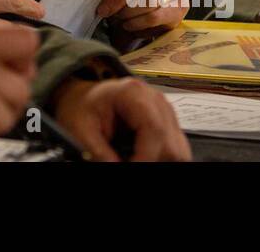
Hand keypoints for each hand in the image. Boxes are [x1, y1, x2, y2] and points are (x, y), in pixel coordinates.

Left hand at [51, 76, 190, 160]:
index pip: (154, 129)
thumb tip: (116, 166)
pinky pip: (175, 149)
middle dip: (151, 160)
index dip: (145, 157)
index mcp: (133, 92)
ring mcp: (164, 111)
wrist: (83, 99)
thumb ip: (100, 152)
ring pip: (178, 150)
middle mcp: (155, 99)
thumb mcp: (82, 130)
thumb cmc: (82, 108)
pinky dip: (160, 158)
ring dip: (159, 160)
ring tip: (134, 159)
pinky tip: (142, 157)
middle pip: (170, 143)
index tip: (131, 167)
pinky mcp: (167, 123)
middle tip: (128, 163)